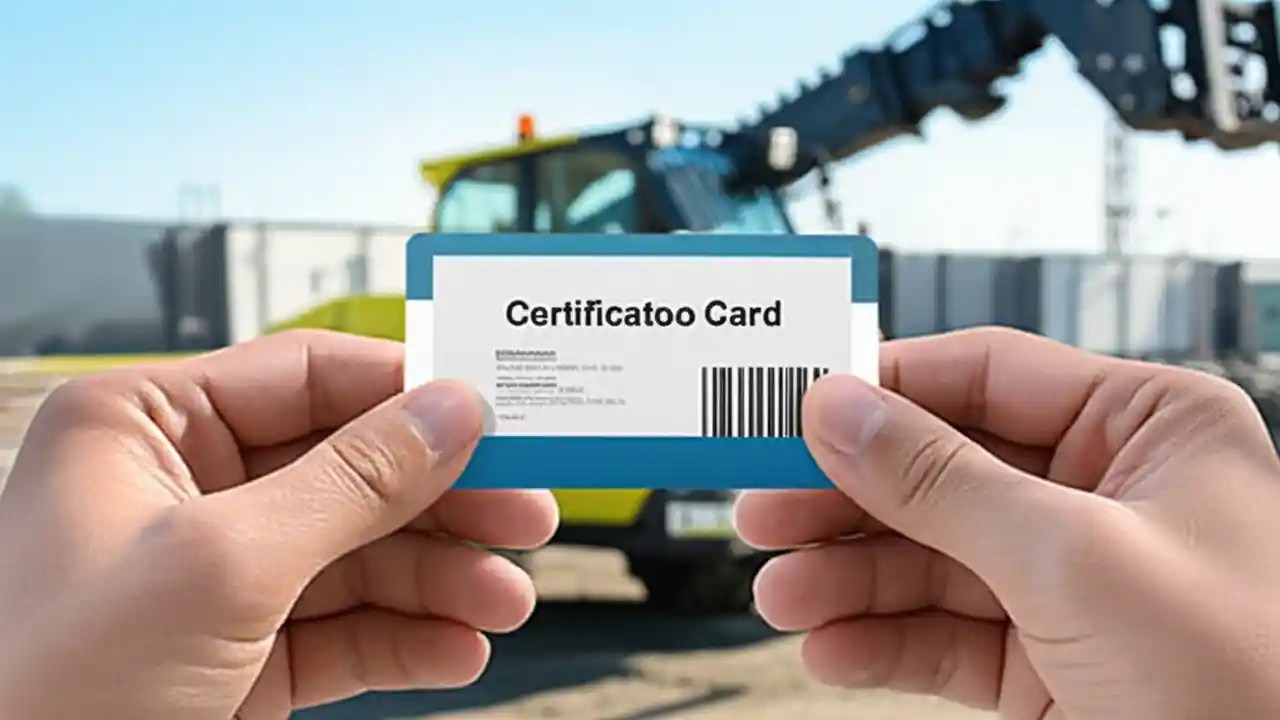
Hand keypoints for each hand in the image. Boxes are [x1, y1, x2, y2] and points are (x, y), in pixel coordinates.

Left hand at [0, 331, 557, 718]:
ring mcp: (219, 576)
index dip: (411, 391)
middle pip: (353, 469)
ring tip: (504, 601)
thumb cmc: (48, 686)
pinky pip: (346, 628)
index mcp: (145, 428)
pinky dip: (408, 639)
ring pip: (362, 554)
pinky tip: (458, 648)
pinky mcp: (243, 653)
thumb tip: (450, 411)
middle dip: (444, 500)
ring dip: (442, 579)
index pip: (309, 377)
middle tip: (527, 513)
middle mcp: (186, 491)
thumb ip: (351, 483)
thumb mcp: (220, 564)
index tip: (501, 408)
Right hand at [736, 328, 1279, 718]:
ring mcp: (1070, 583)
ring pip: (929, 559)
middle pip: (939, 470)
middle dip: (847, 498)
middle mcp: (1105, 496)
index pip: (984, 376)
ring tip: (782, 596)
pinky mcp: (1047, 664)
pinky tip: (829, 646)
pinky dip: (880, 642)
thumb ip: (941, 482)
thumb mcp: (1076, 560)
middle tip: (764, 511)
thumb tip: (837, 411)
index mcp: (1146, 429)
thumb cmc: (1251, 681)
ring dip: (848, 579)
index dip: (883, 389)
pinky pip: (942, 636)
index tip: (792, 407)